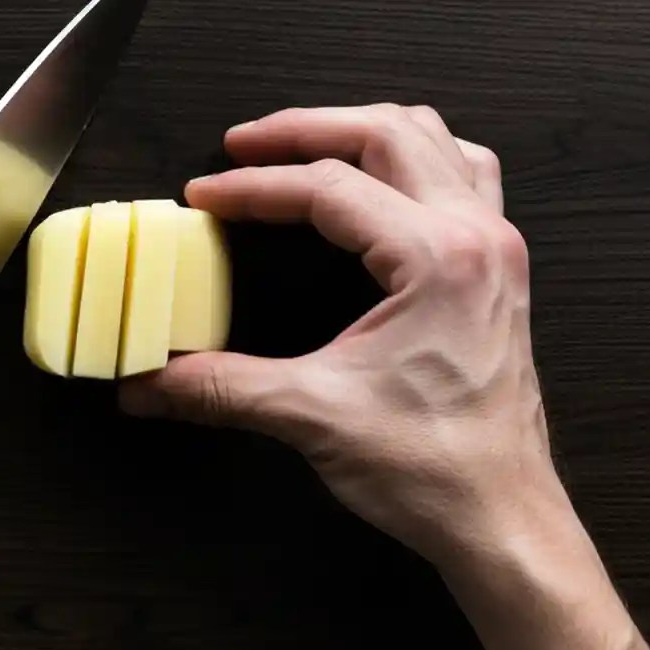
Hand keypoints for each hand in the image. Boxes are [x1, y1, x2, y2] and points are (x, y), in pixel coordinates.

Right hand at [119, 104, 649, 649]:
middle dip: (305, 129)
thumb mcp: (311, 416)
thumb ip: (219, 387)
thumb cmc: (434, 470)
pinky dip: (412, 159)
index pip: (328, 188)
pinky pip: (463, 175)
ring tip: (303, 144)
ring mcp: (495, 249)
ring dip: (362, 131)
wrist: (502, 520)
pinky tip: (381, 179)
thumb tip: (147, 379)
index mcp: (436, 258)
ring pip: (433, 141)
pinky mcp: (497, 271)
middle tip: (243, 145)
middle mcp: (476, 237)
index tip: (205, 196)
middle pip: (387, 134)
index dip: (253, 187)